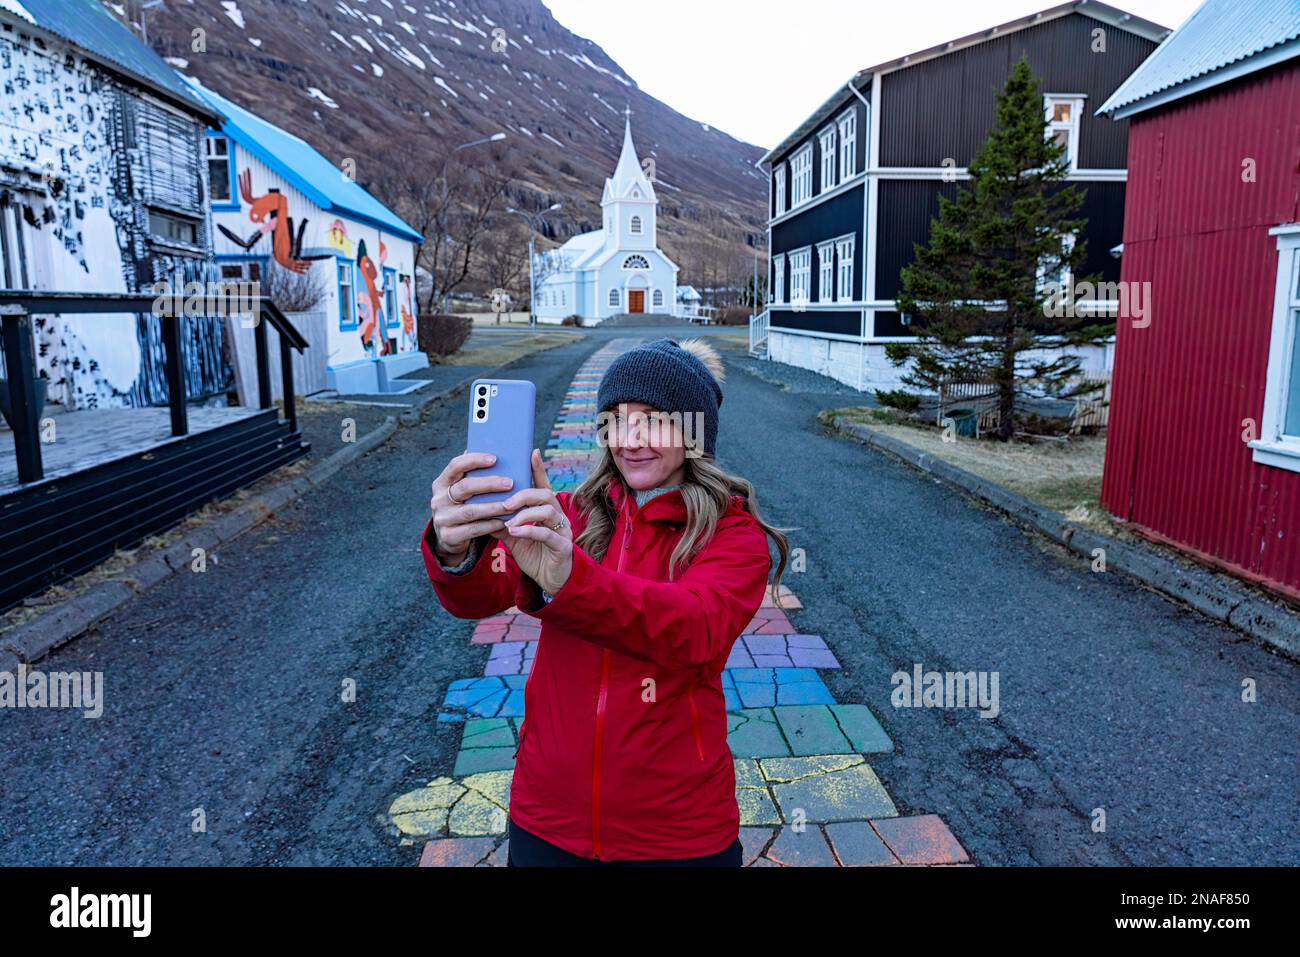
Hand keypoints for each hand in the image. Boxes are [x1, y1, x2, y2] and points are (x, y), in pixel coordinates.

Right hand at [429, 451, 514, 562]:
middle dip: (489, 484)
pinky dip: (491, 525)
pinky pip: (474, 529)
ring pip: (471, 511)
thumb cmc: (464, 506)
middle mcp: (438, 499)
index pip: (455, 466)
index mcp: (441, 483)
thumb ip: (474, 475)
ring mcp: (442, 518)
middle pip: (465, 487)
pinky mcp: (449, 536)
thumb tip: (498, 453)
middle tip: (510, 483)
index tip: (494, 458)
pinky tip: (505, 521)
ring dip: (493, 507)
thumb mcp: (464, 491)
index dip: (474, 460)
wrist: (450, 537)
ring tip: (512, 504)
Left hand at [490, 448, 572, 595]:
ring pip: (548, 512)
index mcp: (546, 510)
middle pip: (545, 494)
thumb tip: (481, 507)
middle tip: (505, 503)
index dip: (538, 468)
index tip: (531, 452)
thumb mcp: (515, 535)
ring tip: (509, 521)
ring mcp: (562, 530)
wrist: (550, 580)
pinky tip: (515, 532)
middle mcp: (557, 516)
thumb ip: (502, 520)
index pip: (543, 484)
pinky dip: (529, 531)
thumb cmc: (534, 553)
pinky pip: (547, 534)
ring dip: (525, 513)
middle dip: (524, 495)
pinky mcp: (562, 547)